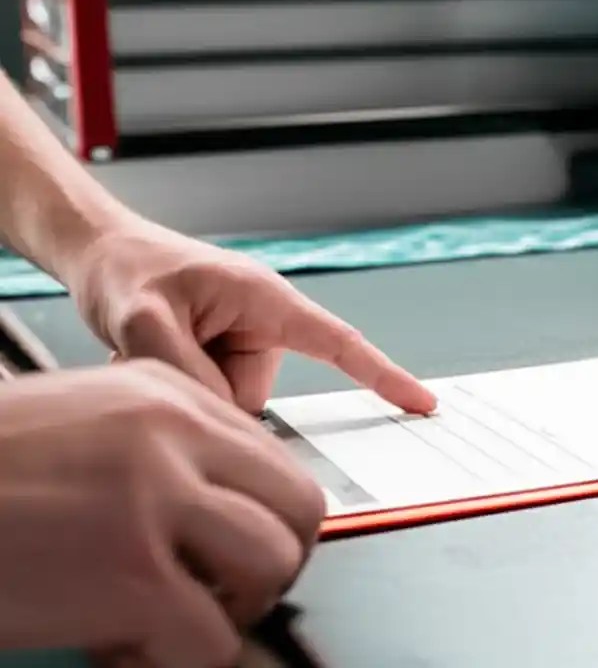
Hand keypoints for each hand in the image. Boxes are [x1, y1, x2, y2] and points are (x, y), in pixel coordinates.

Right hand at [0, 360, 325, 665]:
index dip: (261, 520)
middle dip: (268, 566)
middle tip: (219, 596)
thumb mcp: (83, 426)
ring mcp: (153, 499)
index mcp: (166, 392)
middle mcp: (172, 432)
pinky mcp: (129, 574)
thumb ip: (162, 452)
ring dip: (231, 611)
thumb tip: (225, 508)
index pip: (275, 460)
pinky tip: (120, 648)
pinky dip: (177, 660)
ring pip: (272, 567)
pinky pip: (211, 640)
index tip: (229, 553)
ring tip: (171, 622)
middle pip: (298, 509)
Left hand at [62, 219, 435, 415]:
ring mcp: (243, 341)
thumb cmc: (127, 270)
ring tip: (147, 347)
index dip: (385, 375)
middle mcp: (263, 322)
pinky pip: (210, 398)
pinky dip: (176, 385)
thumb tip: (219, 422)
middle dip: (203, 389)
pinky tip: (147, 355)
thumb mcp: (142, 319)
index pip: (339, 343)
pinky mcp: (222, 355)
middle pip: (253, 395)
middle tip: (157, 348)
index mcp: (266, 300)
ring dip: (184, 387)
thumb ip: (183, 375)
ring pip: (227, 404)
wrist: (98, 253)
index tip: (423, 404)